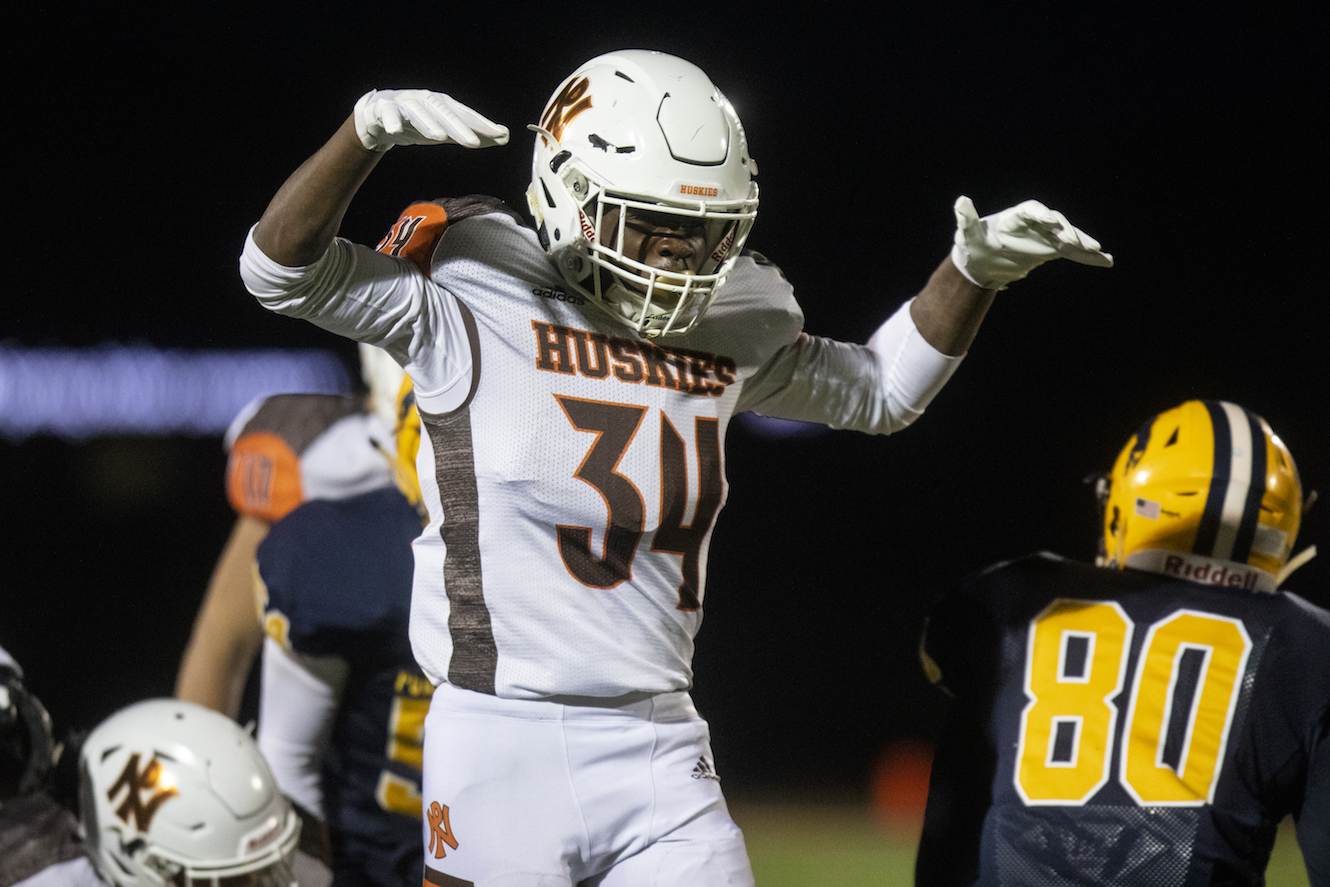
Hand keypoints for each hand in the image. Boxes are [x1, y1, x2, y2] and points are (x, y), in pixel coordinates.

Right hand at [353, 89, 509, 152]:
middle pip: (445, 113)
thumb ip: (471, 135)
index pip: (466, 114)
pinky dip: (392, 121)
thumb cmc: (419, 123)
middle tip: (474, 143)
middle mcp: (427, 100)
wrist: (381, 116)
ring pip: (418, 112)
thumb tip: (503, 137)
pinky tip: (395, 131)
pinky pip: (388, 114)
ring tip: (440, 137)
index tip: (501, 134)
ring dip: (429, 123)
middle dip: (459, 127)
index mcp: (444, 105)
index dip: (483, 124)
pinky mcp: (385, 109)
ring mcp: (406, 103)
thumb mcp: (447, 131)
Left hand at [950, 196, 1112, 289]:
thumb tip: (960, 201)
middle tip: (1074, 242)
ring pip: (1068, 236)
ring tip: (1096, 250)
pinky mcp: (1052, 250)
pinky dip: (1088, 257)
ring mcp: (1046, 236)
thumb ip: (966, 219)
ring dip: (1082, 242)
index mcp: (1017, 215)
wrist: (982, 261)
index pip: (1033, 210)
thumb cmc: (974, 244)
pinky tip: (1107, 261)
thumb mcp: (967, 234)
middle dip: (1066, 230)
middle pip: (1055, 222)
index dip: (1043, 215)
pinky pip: (1073, 252)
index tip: (1052, 223)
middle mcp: (1035, 222)